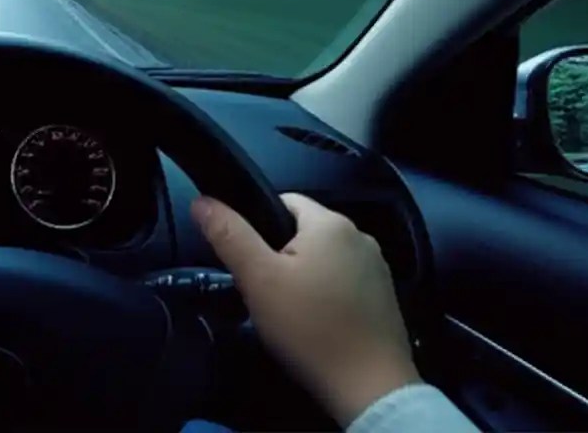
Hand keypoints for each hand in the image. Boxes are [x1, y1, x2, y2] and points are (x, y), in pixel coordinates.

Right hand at [191, 193, 418, 425]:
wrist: (369, 386)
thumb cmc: (310, 327)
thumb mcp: (258, 279)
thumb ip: (229, 235)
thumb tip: (203, 202)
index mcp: (330, 222)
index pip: (283, 201)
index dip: (257, 226)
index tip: (248, 262)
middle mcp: (360, 236)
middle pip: (303, 232)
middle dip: (280, 256)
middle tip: (264, 292)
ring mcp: (377, 268)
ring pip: (324, 259)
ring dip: (304, 276)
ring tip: (289, 312)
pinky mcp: (385, 297)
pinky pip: (344, 282)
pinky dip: (327, 295)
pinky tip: (317, 323)